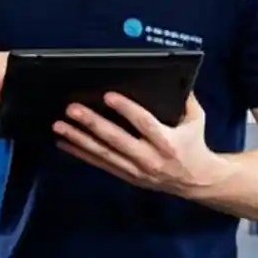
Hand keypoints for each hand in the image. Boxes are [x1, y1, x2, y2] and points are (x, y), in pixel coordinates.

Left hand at [53, 92, 232, 197]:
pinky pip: (100, 164)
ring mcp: (136, 170)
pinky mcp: (127, 177)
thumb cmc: (194, 144)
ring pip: (103, 153)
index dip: (126, 109)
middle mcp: (150, 158)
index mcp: (168, 142)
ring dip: (79, 139)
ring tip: (59, 125)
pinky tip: (64, 142)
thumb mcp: (197, 119)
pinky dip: (80, 153)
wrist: (197, 181)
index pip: (144, 123)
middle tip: (72, 109)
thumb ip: (187, 99)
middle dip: (92, 123)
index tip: (108, 95)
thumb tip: (177, 76)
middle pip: (116, 139)